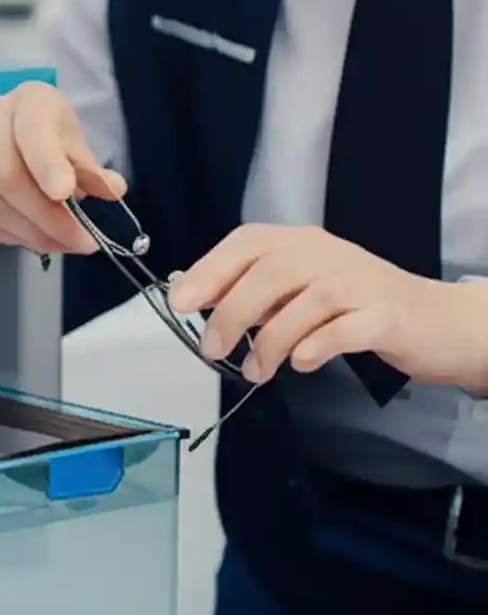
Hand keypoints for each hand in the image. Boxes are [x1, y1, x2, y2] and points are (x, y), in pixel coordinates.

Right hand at [0, 80, 127, 252]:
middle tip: (77, 242)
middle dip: (45, 217)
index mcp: (28, 100)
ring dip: (25, 232)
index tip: (65, 193)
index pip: (32, 130)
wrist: (13, 140)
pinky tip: (20, 236)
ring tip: (55, 245)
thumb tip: (113, 189)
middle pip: (7, 176)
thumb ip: (93, 173)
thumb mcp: (78, 152)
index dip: (47, 164)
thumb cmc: (50, 143)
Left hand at [168, 224, 487, 392]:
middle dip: (232, 313)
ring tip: (255, 371)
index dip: (211, 270)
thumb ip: (254, 291)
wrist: (432, 318)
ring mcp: (361, 283)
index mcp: (300, 243)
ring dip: (270, 342)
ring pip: (306, 303)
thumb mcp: (297, 290)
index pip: (247, 243)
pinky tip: (301, 363)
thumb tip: (199, 299)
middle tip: (212, 349)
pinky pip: (347, 328)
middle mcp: (328, 255)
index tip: (182, 303)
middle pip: (271, 274)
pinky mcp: (387, 316)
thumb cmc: (353, 305)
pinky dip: (318, 345)